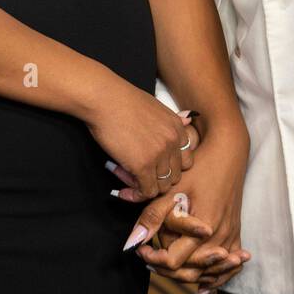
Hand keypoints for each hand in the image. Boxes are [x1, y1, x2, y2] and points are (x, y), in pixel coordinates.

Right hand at [82, 77, 195, 199]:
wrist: (105, 99)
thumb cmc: (123, 100)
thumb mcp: (155, 107)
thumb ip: (172, 119)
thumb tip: (188, 119)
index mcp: (177, 127)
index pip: (185, 161)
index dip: (168, 167)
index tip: (152, 168)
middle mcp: (173, 141)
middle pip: (175, 176)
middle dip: (157, 179)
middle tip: (137, 175)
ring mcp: (159, 154)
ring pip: (162, 187)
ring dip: (145, 187)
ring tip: (126, 178)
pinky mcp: (143, 165)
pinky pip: (146, 191)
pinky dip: (134, 195)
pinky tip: (122, 190)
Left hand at [124, 128, 250, 293]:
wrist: (228, 152)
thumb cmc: (199, 167)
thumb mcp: (173, 189)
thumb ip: (152, 216)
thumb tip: (130, 242)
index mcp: (204, 227)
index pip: (174, 261)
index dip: (153, 258)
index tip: (140, 249)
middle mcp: (219, 237)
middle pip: (189, 272)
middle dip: (165, 269)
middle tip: (148, 257)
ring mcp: (230, 237)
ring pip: (207, 273)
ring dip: (185, 275)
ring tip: (165, 266)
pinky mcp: (235, 234)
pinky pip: (227, 269)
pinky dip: (214, 277)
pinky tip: (201, 284)